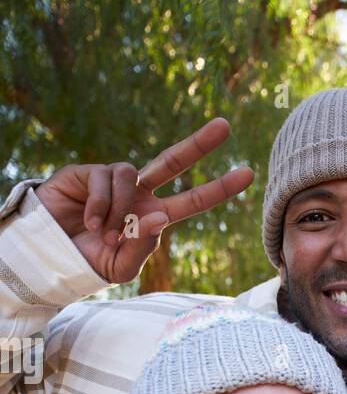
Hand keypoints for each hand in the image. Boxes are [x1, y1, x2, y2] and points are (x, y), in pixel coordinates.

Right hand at [34, 118, 253, 285]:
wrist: (51, 256)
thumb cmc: (89, 262)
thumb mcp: (122, 267)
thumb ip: (143, 245)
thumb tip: (159, 215)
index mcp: (153, 216)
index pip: (192, 201)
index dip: (218, 188)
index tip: (247, 174)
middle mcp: (139, 193)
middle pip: (173, 162)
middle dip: (199, 144)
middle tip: (225, 126)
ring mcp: (115, 180)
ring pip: (131, 175)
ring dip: (117, 208)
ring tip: (101, 232)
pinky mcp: (88, 172)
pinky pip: (105, 179)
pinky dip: (99, 204)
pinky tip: (87, 220)